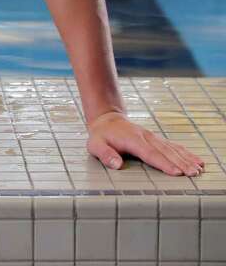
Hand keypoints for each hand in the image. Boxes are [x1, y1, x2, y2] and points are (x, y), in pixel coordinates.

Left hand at [86, 110, 205, 176]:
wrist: (107, 120)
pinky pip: (174, 146)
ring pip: (173, 148)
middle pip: (165, 152)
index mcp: (132, 140)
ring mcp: (153, 137)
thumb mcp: (95, 145)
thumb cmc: (101, 136)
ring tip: (199, 169)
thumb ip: (106, 154)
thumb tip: (116, 164)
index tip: (176, 172)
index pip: (150, 153)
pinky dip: (186, 153)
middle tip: (193, 174)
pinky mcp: (157, 139)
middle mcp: (146, 137)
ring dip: (187, 159)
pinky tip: (197, 161)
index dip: (163, 163)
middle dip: (181, 163)